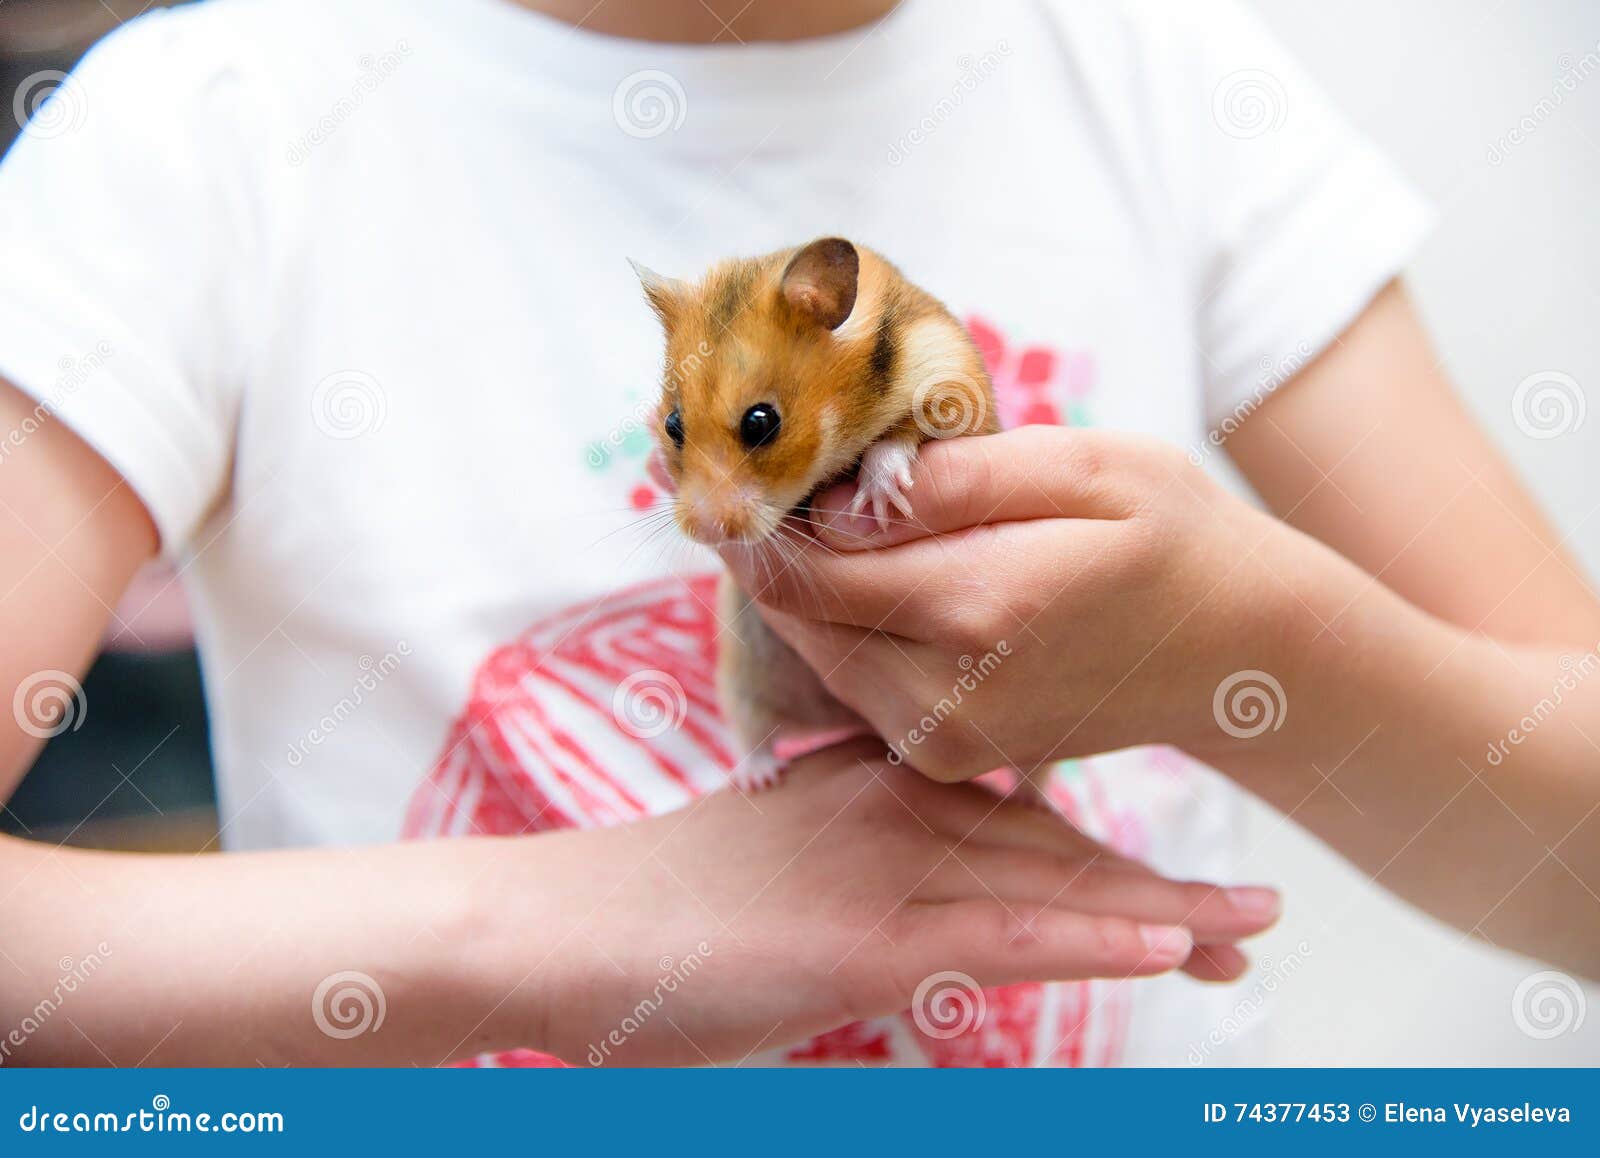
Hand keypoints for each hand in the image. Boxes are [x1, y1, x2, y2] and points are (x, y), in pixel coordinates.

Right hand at [507, 741, 1278, 1064]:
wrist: (557, 925)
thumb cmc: (657, 904)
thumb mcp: (772, 860)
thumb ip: (847, 856)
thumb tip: (897, 890)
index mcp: (872, 784)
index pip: (1017, 807)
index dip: (1103, 847)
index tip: (1174, 884)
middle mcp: (893, 808)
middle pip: (1055, 843)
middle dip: (1159, 887)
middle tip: (1252, 915)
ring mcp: (882, 869)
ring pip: (1051, 884)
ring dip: (1163, 910)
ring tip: (1250, 929)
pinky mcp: (865, 939)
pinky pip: (1004, 935)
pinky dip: (1092, 936)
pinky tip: (1167, 944)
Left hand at [719, 425, 1315, 781]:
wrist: (1240, 653)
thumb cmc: (1173, 537)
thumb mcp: (1086, 469)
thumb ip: (958, 481)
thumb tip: (839, 503)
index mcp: (980, 608)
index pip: (811, 569)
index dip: (757, 515)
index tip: (722, 462)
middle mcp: (948, 695)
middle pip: (801, 615)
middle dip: (773, 545)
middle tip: (762, 476)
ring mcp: (946, 738)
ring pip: (818, 650)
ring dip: (806, 586)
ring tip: (821, 513)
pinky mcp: (948, 755)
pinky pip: (855, 681)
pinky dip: (845, 625)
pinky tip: (873, 571)